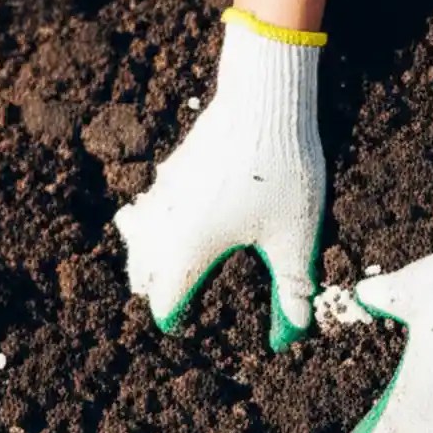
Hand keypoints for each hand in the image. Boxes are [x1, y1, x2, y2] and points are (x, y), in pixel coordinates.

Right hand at [114, 9, 325, 350]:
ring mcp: (162, 192)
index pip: (164, 303)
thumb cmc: (282, 171)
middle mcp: (164, 224)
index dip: (178, 321)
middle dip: (156, 292)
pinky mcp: (171, 167)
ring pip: (137, 238)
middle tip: (178, 305)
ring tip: (166, 271)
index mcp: (187, 249)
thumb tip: (294, 334)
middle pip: (142, 273)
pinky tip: (174, 222)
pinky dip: (152, 225)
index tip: (194, 328)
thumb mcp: (295, 237)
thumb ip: (292, 289)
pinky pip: (148, 207)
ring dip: (148, 259)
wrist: (264, 99)